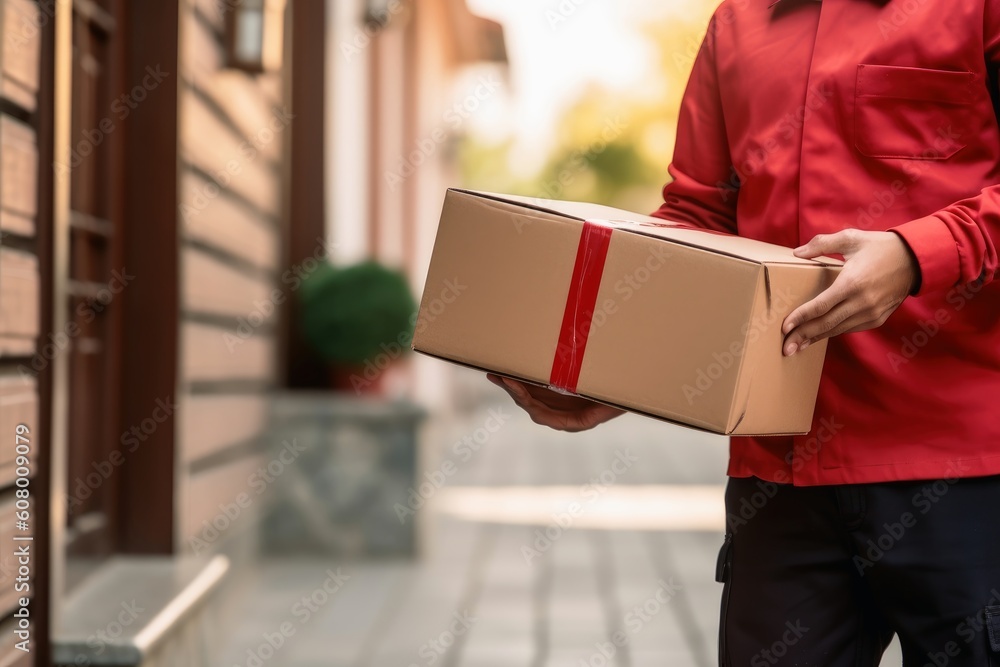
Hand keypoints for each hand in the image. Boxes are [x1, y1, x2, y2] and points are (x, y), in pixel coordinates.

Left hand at [486, 373, 624, 431]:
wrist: (635, 390)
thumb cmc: (625, 394)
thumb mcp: (611, 397)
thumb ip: (596, 399)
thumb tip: (578, 388)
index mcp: (576, 421)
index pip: (542, 414)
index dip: (526, 400)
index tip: (514, 385)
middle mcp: (567, 418)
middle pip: (532, 407)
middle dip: (513, 391)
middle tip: (497, 375)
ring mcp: (564, 408)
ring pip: (533, 400)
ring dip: (515, 387)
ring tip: (496, 374)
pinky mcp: (563, 398)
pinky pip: (539, 392)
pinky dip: (526, 384)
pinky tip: (513, 374)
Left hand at [782, 229, 918, 355]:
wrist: (915, 259)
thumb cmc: (879, 247)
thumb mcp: (851, 238)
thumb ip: (822, 244)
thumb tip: (797, 252)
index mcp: (852, 283)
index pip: (820, 306)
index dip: (800, 318)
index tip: (784, 327)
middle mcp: (862, 302)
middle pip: (826, 324)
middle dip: (803, 336)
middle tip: (786, 348)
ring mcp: (871, 313)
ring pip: (837, 330)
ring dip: (816, 338)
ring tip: (797, 346)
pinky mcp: (877, 319)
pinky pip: (849, 328)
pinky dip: (832, 332)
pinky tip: (818, 335)